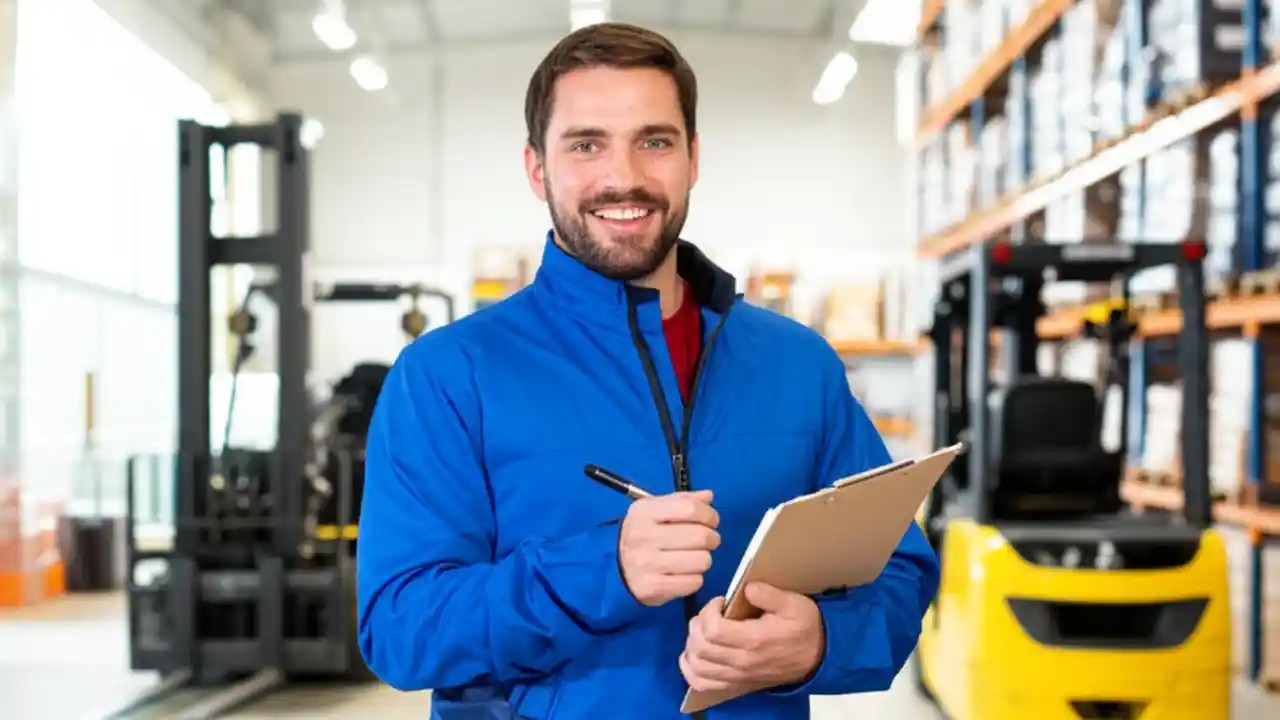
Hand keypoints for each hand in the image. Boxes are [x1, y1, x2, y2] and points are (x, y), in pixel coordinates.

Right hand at [618, 490, 719, 606]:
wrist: (613, 565)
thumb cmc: (641, 535)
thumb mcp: (653, 510)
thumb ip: (682, 500)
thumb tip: (708, 497)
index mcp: (644, 513)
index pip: (689, 508)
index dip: (709, 514)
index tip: (711, 520)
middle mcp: (643, 537)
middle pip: (700, 535)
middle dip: (712, 538)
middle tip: (709, 540)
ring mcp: (647, 564)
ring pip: (701, 560)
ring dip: (704, 559)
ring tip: (694, 557)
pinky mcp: (653, 587)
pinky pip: (694, 582)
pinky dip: (695, 577)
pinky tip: (684, 572)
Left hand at [679, 582, 823, 692]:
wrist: (816, 657)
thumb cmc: (803, 628)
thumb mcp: (794, 604)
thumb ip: (770, 595)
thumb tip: (747, 588)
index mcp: (754, 640)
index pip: (713, 629)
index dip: (708, 611)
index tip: (720, 602)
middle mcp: (742, 661)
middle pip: (700, 647)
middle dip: (697, 625)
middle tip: (710, 614)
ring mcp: (737, 675)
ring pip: (697, 665)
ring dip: (692, 644)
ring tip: (702, 631)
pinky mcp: (735, 683)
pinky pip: (702, 684)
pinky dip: (690, 670)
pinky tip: (693, 655)